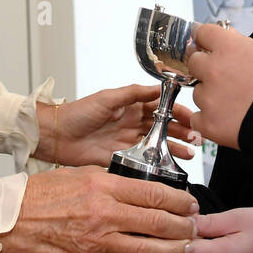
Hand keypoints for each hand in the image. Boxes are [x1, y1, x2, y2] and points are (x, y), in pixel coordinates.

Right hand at [0, 166, 197, 252]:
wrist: (8, 222)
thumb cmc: (39, 196)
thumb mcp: (79, 174)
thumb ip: (110, 180)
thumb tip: (139, 187)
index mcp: (102, 186)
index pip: (152, 192)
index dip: (178, 200)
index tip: (189, 201)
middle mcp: (103, 214)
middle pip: (157, 221)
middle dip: (182, 225)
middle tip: (194, 224)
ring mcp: (97, 242)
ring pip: (147, 249)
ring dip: (173, 249)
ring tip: (186, 245)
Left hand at [37, 84, 199, 167]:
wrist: (55, 135)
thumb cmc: (76, 113)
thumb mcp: (107, 98)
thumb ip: (133, 93)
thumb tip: (157, 87)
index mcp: (130, 106)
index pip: (160, 107)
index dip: (177, 111)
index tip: (191, 116)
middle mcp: (131, 123)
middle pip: (163, 127)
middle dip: (181, 131)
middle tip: (196, 138)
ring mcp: (127, 141)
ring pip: (157, 144)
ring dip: (174, 147)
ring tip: (189, 153)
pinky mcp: (120, 157)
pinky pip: (143, 160)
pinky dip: (157, 163)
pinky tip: (168, 165)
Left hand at [183, 207, 252, 252]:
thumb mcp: (236, 217)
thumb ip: (208, 222)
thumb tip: (186, 222)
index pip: (187, 251)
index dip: (179, 236)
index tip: (178, 223)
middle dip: (183, 242)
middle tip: (186, 224)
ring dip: (190, 250)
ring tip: (198, 232)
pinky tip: (205, 244)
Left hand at [188, 22, 252, 148]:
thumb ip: (241, 45)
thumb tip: (228, 36)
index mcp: (229, 48)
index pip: (202, 33)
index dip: (205, 40)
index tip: (205, 44)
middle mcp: (213, 69)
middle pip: (193, 61)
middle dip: (204, 68)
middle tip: (222, 78)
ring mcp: (208, 97)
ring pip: (197, 92)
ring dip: (210, 96)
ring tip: (234, 104)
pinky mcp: (207, 122)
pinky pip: (198, 118)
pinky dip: (209, 120)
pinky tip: (227, 121)